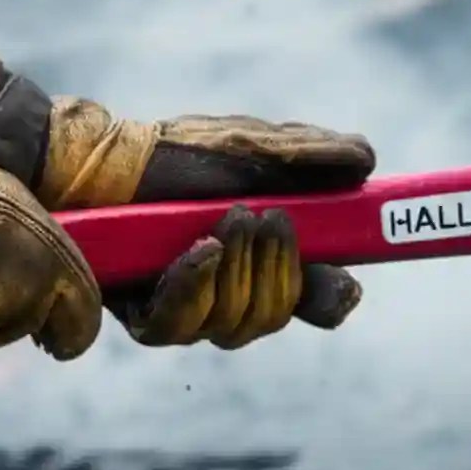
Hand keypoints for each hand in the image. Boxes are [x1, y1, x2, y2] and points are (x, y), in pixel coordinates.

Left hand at [33, 98, 374, 348]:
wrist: (106, 159)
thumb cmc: (182, 153)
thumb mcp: (253, 143)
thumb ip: (308, 153)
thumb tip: (365, 160)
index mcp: (267, 261)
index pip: (315, 301)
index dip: (332, 297)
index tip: (342, 280)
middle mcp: (231, 293)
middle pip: (273, 316)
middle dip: (279, 270)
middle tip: (270, 219)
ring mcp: (189, 309)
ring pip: (232, 326)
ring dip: (239, 271)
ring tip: (230, 219)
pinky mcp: (145, 315)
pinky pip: (179, 326)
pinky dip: (197, 286)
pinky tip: (202, 250)